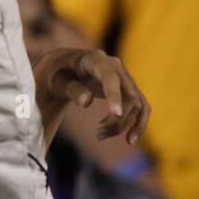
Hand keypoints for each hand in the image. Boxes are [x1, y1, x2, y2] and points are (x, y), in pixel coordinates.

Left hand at [33, 48, 149, 147]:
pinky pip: (142, 107)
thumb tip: (86, 101)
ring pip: (138, 104)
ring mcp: (125, 78)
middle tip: (96, 135)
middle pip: (129, 95)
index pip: (110, 77)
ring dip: (124, 125)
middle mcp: (116, 67)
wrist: (65, 68)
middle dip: (117, 120)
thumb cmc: (58, 74)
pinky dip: (139, 123)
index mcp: (96, 59)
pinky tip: (129, 139)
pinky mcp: (129, 89)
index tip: (115, 114)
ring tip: (99, 136)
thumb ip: (70, 89)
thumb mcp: (56, 80)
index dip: (114, 94)